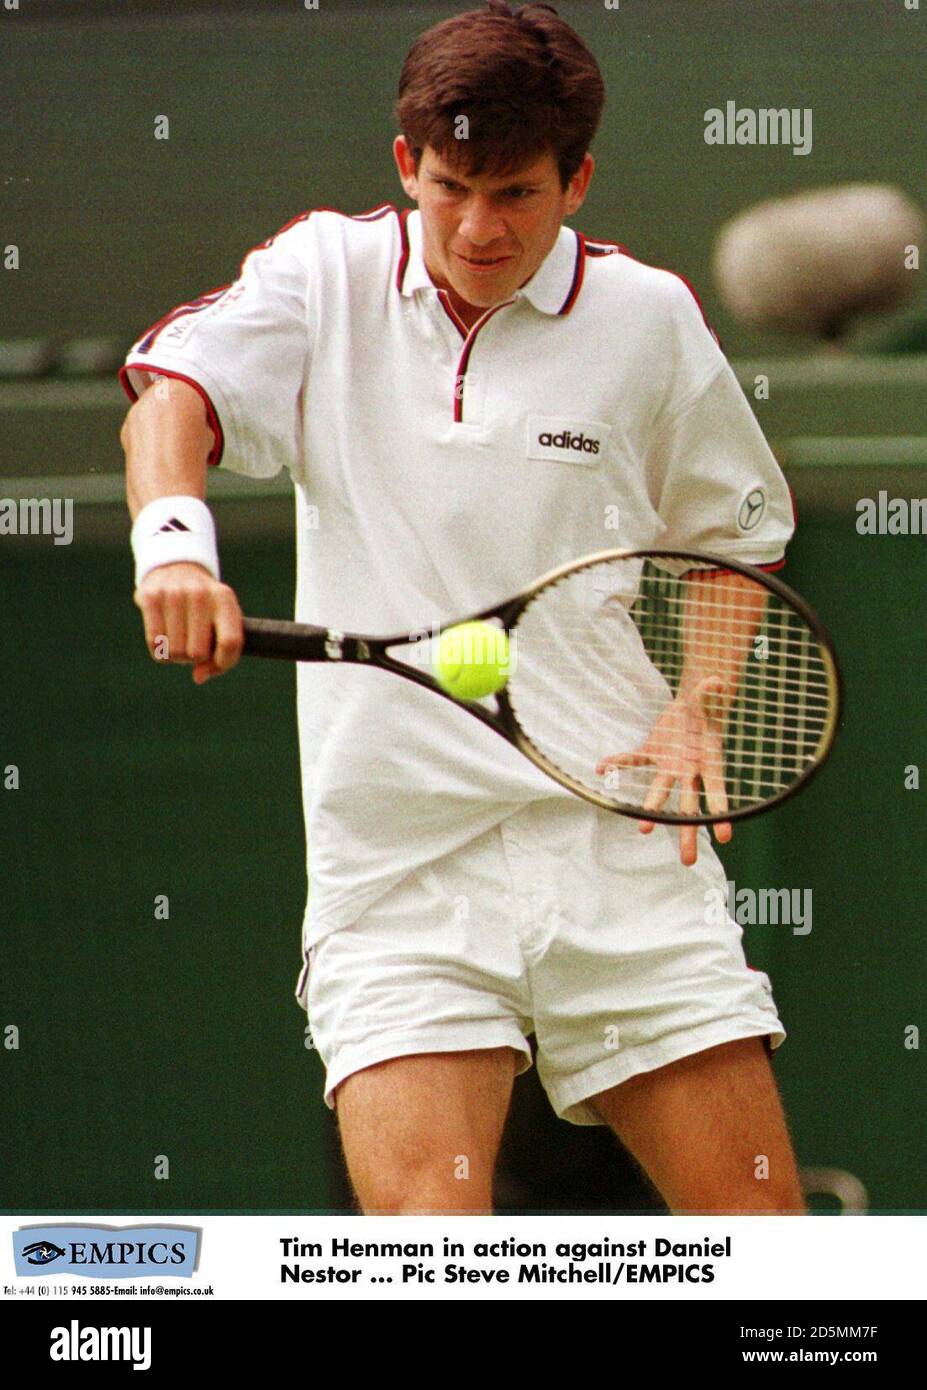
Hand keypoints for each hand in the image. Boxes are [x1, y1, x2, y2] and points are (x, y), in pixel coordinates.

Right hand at [133, 562, 243, 683]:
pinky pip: (155, 643)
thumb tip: (199, 677)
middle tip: (190, 643)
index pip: (230, 642)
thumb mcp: (220, 621)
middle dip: (193, 658)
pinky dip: (159, 650)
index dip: (222, 662)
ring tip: (178, 638)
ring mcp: (174, 593)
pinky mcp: (150, 597)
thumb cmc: (203, 608)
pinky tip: (163, 637)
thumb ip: (220, 654)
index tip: (212, 664)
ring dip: (175, 654)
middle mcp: (200, 593)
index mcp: (225, 598)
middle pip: (197, 653)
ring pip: (174, 652)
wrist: (175, 567)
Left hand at [596, 675, 731, 865]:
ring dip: (652, 811)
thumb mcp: (709, 698)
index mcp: (710, 763)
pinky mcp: (653, 753)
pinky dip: (619, 762)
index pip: (718, 792)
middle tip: (688, 861)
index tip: (726, 836)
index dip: (721, 813)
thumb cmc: (707, 706)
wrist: (696, 705)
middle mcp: (690, 771)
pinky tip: (602, 768)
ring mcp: (670, 765)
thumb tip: (718, 681)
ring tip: (644, 830)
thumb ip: (710, 692)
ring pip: (661, 794)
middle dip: (689, 833)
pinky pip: (634, 761)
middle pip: (690, 808)